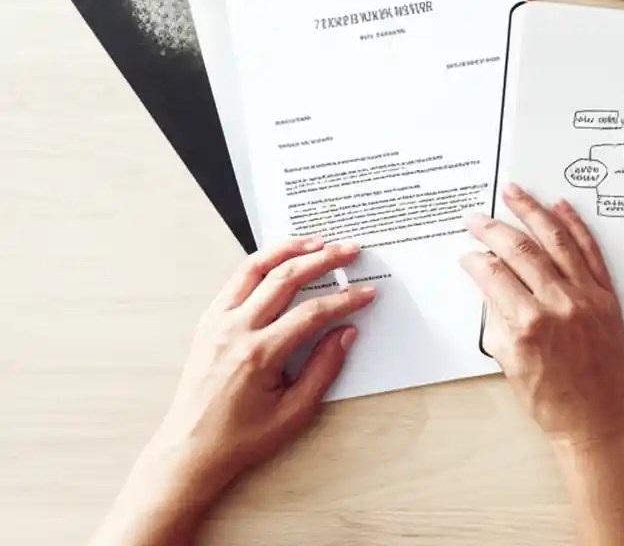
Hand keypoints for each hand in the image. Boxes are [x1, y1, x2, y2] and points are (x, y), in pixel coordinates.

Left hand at [92, 238, 375, 545]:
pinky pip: (236, 280)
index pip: (312, 312)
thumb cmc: (241, 437)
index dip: (344, 300)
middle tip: (350, 250)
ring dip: (288, 250)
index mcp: (259, 354)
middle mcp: (235, 329)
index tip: (366, 293)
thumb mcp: (294, 412)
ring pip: (254, 268)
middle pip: (285, 278)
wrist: (190, 449)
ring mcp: (217, 322)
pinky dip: (261, 263)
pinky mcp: (207, 322)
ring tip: (315, 241)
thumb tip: (346, 333)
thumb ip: (324, 368)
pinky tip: (280, 260)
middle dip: (323, 259)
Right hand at [461, 185, 623, 545]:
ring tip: (517, 192)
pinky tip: (561, 208)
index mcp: (528, 325)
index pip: (494, 277)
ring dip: (534, 212)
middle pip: (521, 252)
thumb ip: (498, 320)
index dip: (476, 260)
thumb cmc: (552, 400)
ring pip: (556, 241)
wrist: (596, 419)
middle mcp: (558, 305)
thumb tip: (489, 285)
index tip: (467, 252)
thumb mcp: (509, 364)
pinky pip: (591, 252)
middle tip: (478, 217)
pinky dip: (576, 227)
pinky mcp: (607, 297)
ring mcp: (586, 297)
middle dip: (495, 229)